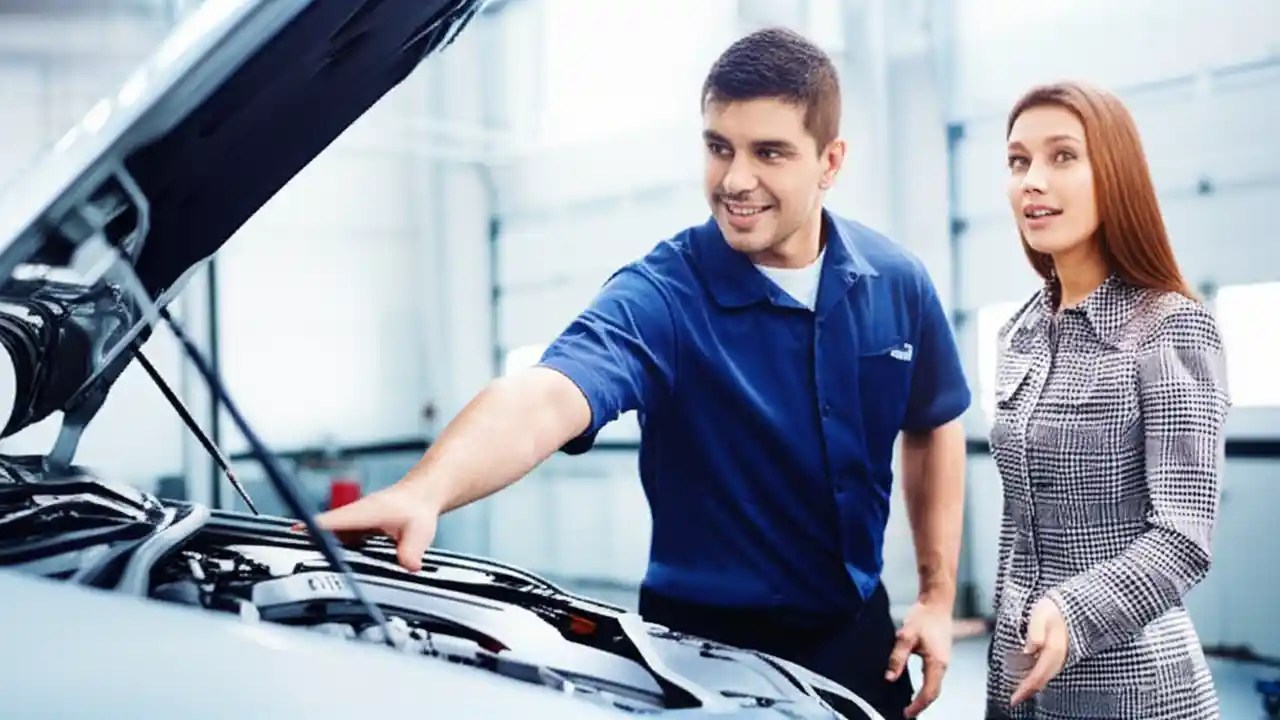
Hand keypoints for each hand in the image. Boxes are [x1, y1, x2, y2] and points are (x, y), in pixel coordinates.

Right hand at [295, 483, 440, 571]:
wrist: (420, 496)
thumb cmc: (417, 509)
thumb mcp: (419, 532)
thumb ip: (412, 550)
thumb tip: (409, 566)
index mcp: (365, 512)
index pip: (334, 519)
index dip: (314, 526)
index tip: (294, 532)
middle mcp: (355, 514)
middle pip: (324, 526)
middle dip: (307, 537)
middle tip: (289, 552)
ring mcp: (354, 519)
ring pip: (330, 532)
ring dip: (317, 542)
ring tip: (302, 559)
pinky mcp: (356, 526)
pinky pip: (338, 536)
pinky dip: (331, 546)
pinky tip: (327, 559)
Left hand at [885, 600, 951, 717]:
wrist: (937, 602)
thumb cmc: (923, 616)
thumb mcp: (905, 636)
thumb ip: (897, 658)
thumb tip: (889, 678)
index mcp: (936, 663)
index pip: (929, 692)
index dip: (917, 706)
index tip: (905, 713)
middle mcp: (943, 664)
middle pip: (934, 692)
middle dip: (921, 705)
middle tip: (906, 713)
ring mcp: (944, 660)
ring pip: (935, 685)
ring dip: (924, 697)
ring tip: (910, 705)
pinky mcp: (941, 656)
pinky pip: (934, 677)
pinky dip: (926, 687)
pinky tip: (916, 688)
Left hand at [1010, 597, 1067, 705]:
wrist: (1075, 608)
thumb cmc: (1054, 610)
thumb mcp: (1041, 615)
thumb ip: (1035, 632)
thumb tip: (1029, 649)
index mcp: (1054, 651)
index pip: (1037, 675)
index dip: (1025, 689)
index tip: (1013, 699)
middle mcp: (1059, 659)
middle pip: (1041, 680)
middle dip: (1027, 691)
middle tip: (1013, 700)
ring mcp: (1060, 658)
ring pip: (1044, 677)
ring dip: (1032, 686)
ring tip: (1019, 693)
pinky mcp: (1058, 655)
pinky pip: (1047, 671)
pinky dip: (1037, 678)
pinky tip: (1029, 679)